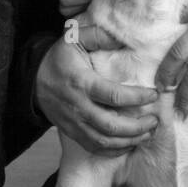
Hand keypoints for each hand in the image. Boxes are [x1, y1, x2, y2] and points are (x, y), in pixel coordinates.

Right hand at [35, 27, 158, 154]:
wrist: (32, 80)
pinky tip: (130, 144)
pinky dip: (114, 150)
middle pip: (111, 126)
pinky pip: (95, 148)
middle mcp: (78, 107)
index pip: (113, 96)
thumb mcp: (74, 39)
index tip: (154, 95)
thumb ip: (98, 36)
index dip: (137, 98)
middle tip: (155, 121)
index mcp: (82, 83)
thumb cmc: (59, 59)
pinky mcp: (72, 133)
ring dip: (130, 141)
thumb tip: (122, 38)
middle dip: (137, 127)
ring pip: (104, 141)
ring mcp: (75, 123)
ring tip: (148, 133)